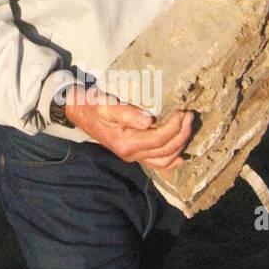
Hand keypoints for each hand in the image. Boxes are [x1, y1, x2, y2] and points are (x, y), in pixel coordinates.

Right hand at [62, 84, 192, 169]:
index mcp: (125, 143)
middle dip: (182, 133)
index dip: (175, 127)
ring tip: (187, 127)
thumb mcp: (106, 104)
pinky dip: (171, 161)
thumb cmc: (92, 104)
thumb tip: (149, 120)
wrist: (79, 111)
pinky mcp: (134, 153)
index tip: (183, 112)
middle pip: (166, 150)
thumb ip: (126, 113)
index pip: (159, 139)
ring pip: (165, 159)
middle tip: (190, 116)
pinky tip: (180, 154)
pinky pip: (157, 163)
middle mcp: (130, 154)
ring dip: (180, 144)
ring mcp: (133, 156)